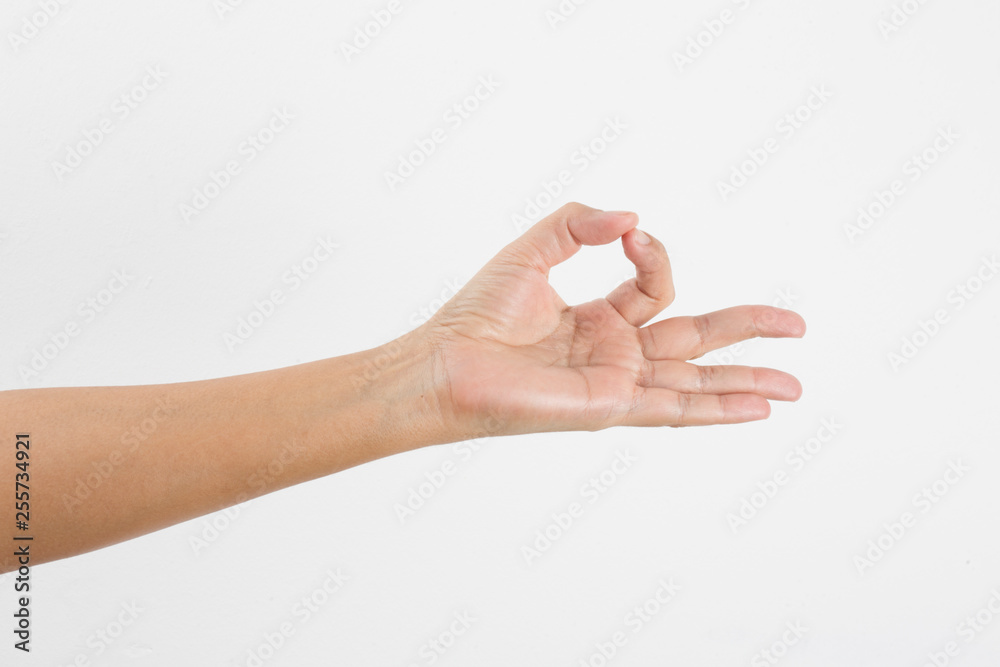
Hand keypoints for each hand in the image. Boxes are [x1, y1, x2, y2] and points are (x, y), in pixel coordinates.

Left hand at [420, 203, 805, 435]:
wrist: (446, 363)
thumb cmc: (477, 314)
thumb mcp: (532, 250)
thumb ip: (579, 224)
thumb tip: (632, 218)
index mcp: (598, 319)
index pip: (655, 288)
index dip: (655, 254)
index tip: (631, 234)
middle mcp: (614, 353)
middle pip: (696, 338)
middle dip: (747, 330)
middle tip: (796, 323)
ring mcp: (616, 383)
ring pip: (696, 380)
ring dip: (746, 381)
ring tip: (795, 385)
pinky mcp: (610, 406)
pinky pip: (674, 408)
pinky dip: (717, 409)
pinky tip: (757, 410)